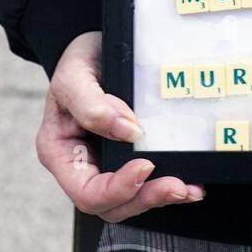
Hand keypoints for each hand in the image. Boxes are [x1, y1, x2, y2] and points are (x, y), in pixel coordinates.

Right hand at [36, 32, 204, 221]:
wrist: (96, 47)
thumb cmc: (79, 61)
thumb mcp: (73, 75)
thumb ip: (92, 104)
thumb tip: (129, 132)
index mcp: (60, 153)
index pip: (85, 191)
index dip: (116, 188)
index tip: (144, 166)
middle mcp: (82, 166)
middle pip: (110, 204)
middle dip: (145, 198)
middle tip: (177, 186)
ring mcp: (106, 164)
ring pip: (131, 199)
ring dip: (160, 197)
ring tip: (189, 189)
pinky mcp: (129, 157)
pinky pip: (146, 182)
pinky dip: (167, 184)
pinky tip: (191, 183)